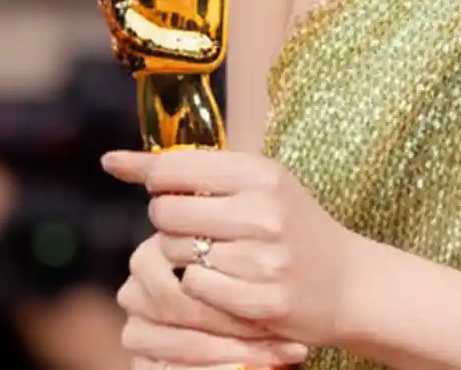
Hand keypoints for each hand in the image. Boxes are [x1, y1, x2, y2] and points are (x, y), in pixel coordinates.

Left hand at [103, 149, 360, 360]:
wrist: (349, 282)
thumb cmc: (292, 227)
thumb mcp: (257, 184)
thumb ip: (190, 171)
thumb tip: (112, 161)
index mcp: (262, 174)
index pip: (172, 169)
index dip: (157, 182)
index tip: (168, 191)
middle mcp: (263, 212)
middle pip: (165, 213)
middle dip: (168, 223)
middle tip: (196, 229)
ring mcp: (263, 259)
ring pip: (175, 253)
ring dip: (183, 258)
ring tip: (216, 257)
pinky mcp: (261, 300)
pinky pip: (194, 289)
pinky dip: (200, 288)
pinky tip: (225, 283)